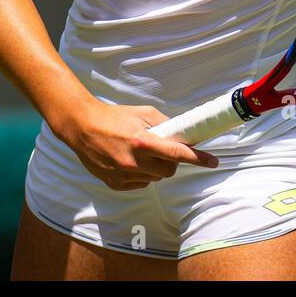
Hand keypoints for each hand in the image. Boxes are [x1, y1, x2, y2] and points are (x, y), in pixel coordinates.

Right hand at [58, 100, 219, 190]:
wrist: (82, 127)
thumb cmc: (114, 117)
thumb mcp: (142, 113)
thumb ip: (164, 124)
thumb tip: (182, 135)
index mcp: (142, 141)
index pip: (177, 154)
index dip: (198, 158)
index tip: (213, 162)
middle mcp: (133, 162)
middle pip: (169, 171)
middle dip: (172, 162)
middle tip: (164, 150)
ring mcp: (123, 175)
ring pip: (155, 178)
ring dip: (156, 168)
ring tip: (142, 153)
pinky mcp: (115, 184)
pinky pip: (141, 184)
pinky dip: (142, 174)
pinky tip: (130, 161)